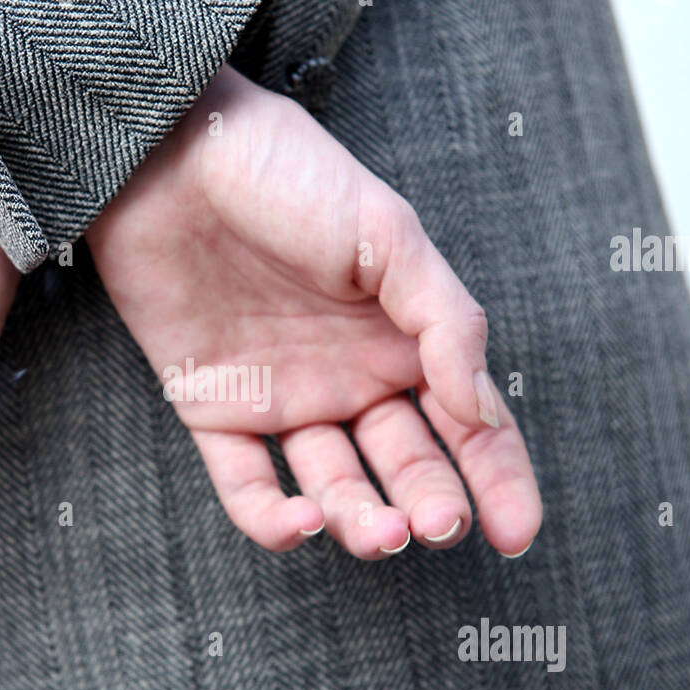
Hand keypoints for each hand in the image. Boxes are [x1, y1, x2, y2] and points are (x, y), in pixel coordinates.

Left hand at [87, 66, 541, 559]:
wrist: (171, 155)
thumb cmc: (287, 176)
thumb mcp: (390, 235)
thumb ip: (445, 322)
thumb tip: (483, 409)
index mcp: (404, 339)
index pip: (469, 425)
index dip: (499, 481)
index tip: (518, 534)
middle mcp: (351, 377)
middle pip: (405, 466)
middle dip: (430, 506)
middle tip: (437, 527)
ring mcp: (285, 397)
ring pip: (333, 486)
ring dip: (360, 520)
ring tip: (380, 534)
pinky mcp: (216, 408)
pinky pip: (247, 482)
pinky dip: (271, 517)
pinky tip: (302, 523)